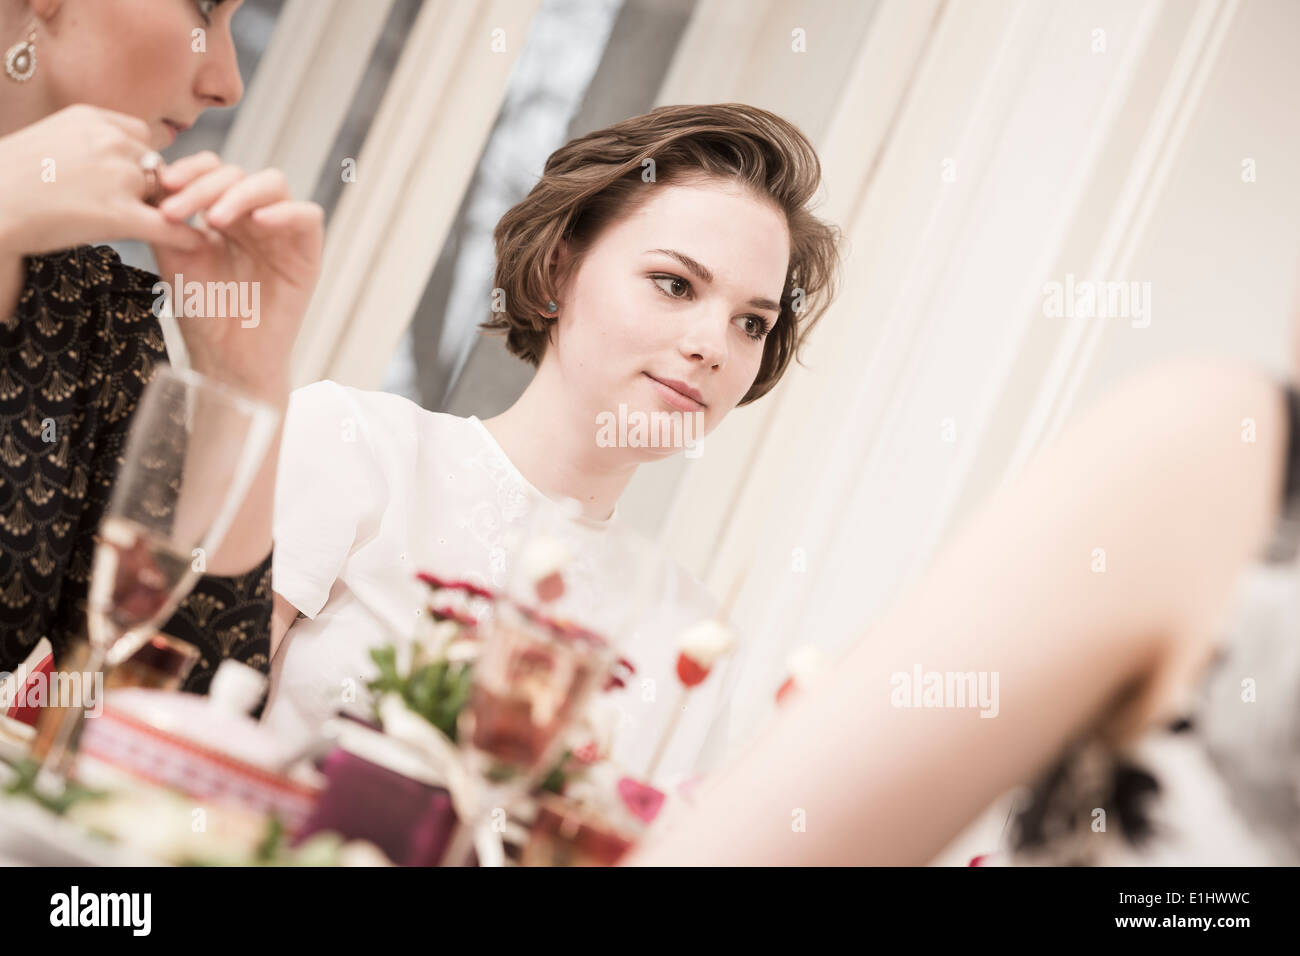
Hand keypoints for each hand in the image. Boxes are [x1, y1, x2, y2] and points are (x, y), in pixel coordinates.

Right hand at [0, 105, 201, 257]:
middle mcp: (109, 141)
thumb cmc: (11, 179)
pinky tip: (196, 244)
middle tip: (130, 209)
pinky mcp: (118, 214)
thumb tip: (117, 156)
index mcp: (91, 118)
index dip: (138, 161)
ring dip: (159, 210)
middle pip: (154, 165)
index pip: (139, 135)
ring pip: (161, 193)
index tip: (130, 179)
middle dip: (147, 188)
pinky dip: (186, 237)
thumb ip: (88, 141)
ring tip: (146, 228)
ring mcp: (116, 176)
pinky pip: (169, 226)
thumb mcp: (50, 137)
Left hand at [150, 152, 323, 404]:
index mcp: (224, 215)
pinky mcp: (307, 252)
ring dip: (240, 194)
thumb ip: (167, 215)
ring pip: (272, 185)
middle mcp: (253, 217)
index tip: (162, 184)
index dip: (190, 169)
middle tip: (178, 210)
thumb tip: (153, 174)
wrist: (226, 355)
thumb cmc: (203, 311)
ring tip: (215, 220)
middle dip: (205, 186)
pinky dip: (285, 212)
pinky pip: (308, 215)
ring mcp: (281, 232)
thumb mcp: (174, 254)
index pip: (212, 170)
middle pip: (238, 173)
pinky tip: (258, 223)